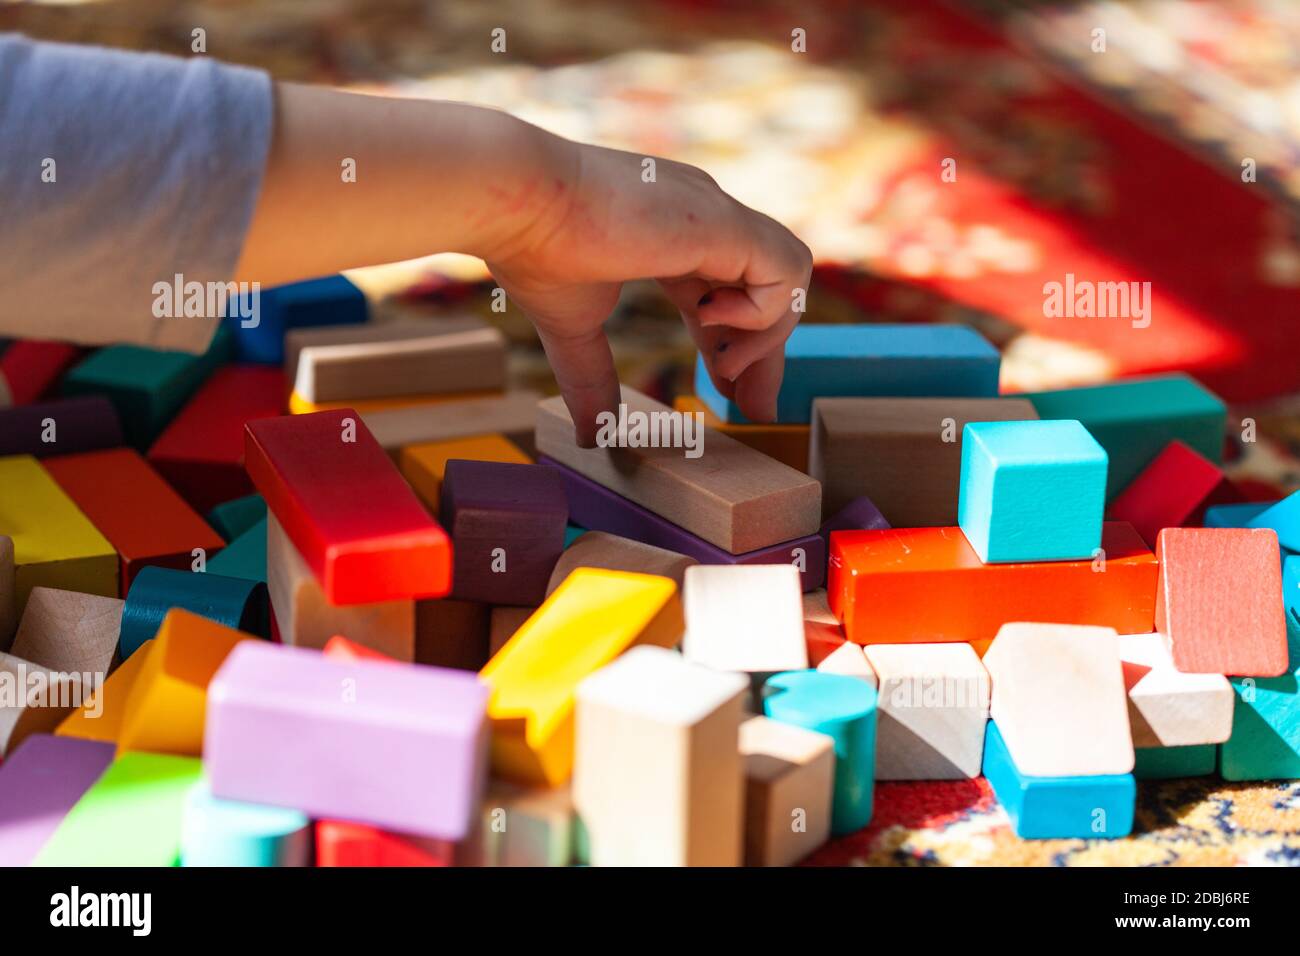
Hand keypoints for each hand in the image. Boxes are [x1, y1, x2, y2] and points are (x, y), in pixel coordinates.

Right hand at [486, 136, 811, 444]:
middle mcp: (705, 216)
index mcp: (672, 232)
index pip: (729, 290)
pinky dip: (764, 311)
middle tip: (757, 409)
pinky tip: (711, 322)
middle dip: (768, 353)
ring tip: (724, 367)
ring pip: (791, 273)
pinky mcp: (724, 223)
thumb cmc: (533, 248)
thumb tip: (590, 434)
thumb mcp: (572, 327)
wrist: (514, 200)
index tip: (729, 394)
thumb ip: (592, 377)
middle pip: (768, 287)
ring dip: (768, 332)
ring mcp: (719, 214)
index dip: (736, 344)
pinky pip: (788, 271)